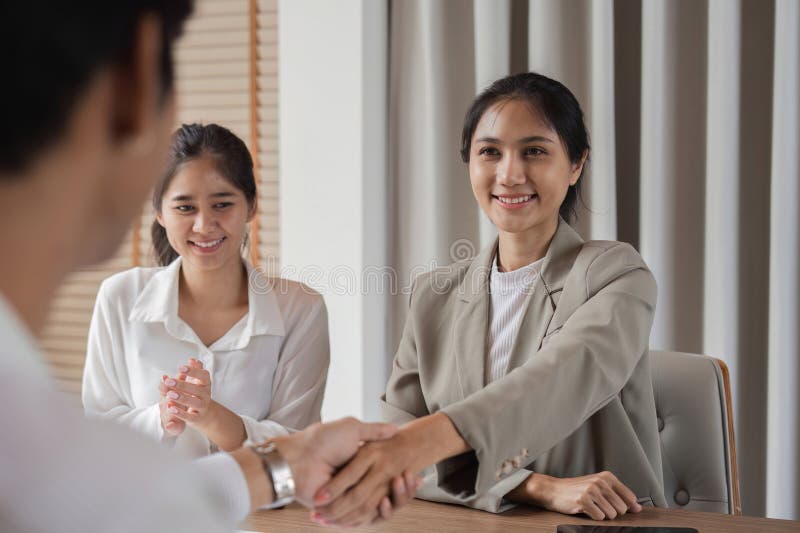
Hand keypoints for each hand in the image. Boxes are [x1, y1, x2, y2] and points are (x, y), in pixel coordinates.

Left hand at [160, 358, 212, 428]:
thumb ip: (194, 370)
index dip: (194, 371)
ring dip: (182, 398)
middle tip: (169, 381)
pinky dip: (181, 413)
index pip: (204, 375)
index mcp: (206, 383)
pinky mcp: (197, 418)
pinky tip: (171, 408)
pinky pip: (190, 416)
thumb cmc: (196, 394)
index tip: (180, 368)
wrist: (203, 414)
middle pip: (197, 389)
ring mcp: (202, 407)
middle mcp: (206, 395)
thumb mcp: (196, 381)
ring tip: (170, 394)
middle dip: (183, 385)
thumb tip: (192, 359)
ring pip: (194, 402)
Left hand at [311, 412, 466, 527]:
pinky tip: (388, 501)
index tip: (416, 472)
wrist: (300, 457)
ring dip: (395, 498)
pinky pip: (363, 516)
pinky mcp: (340, 510)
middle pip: (386, 492)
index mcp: (358, 466)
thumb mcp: (352, 429)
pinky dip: (379, 511)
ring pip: (378, 505)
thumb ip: (374, 431)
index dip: (401, 476)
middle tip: (416, 479)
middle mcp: (354, 483)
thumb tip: (395, 428)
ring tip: (405, 485)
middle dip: (403, 488)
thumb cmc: (323, 440)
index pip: (386, 476)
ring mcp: (348, 497)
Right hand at [510, 471, 641, 519]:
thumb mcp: (599, 487)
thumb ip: (619, 496)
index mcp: (607, 477)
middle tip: (598, 505)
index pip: (630, 498)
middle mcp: (601, 482)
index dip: (625, 507)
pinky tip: (584, 509)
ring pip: (611, 515)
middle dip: (611, 511)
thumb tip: (638, 508)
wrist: (553, 490)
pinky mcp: (583, 501)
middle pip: (622, 509)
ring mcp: (592, 491)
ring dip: (601, 515)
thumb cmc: (577, 489)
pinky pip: (599, 518)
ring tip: (591, 506)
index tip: (613, 505)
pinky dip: (593, 517)